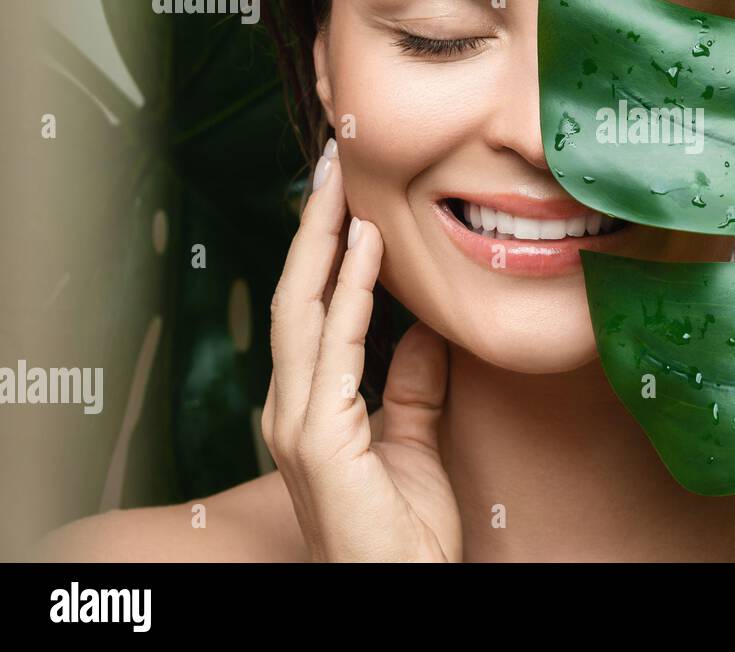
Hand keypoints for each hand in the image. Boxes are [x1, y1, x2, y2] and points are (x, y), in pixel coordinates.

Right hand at [262, 137, 461, 561]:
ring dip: (324, 241)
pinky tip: (363, 247)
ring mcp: (296, 423)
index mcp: (310, 406)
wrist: (399, 591)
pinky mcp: (317, 438)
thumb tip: (424, 327)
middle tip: (332, 161)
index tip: (344, 194)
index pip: (311, 309)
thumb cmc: (405, 531)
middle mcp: (291, 408)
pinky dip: (347, 292)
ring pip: (304, 309)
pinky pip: (333, 348)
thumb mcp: (416, 441)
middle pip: (296, 295)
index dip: (324, 249)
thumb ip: (413, 386)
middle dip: (312, 225)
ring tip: (342, 183)